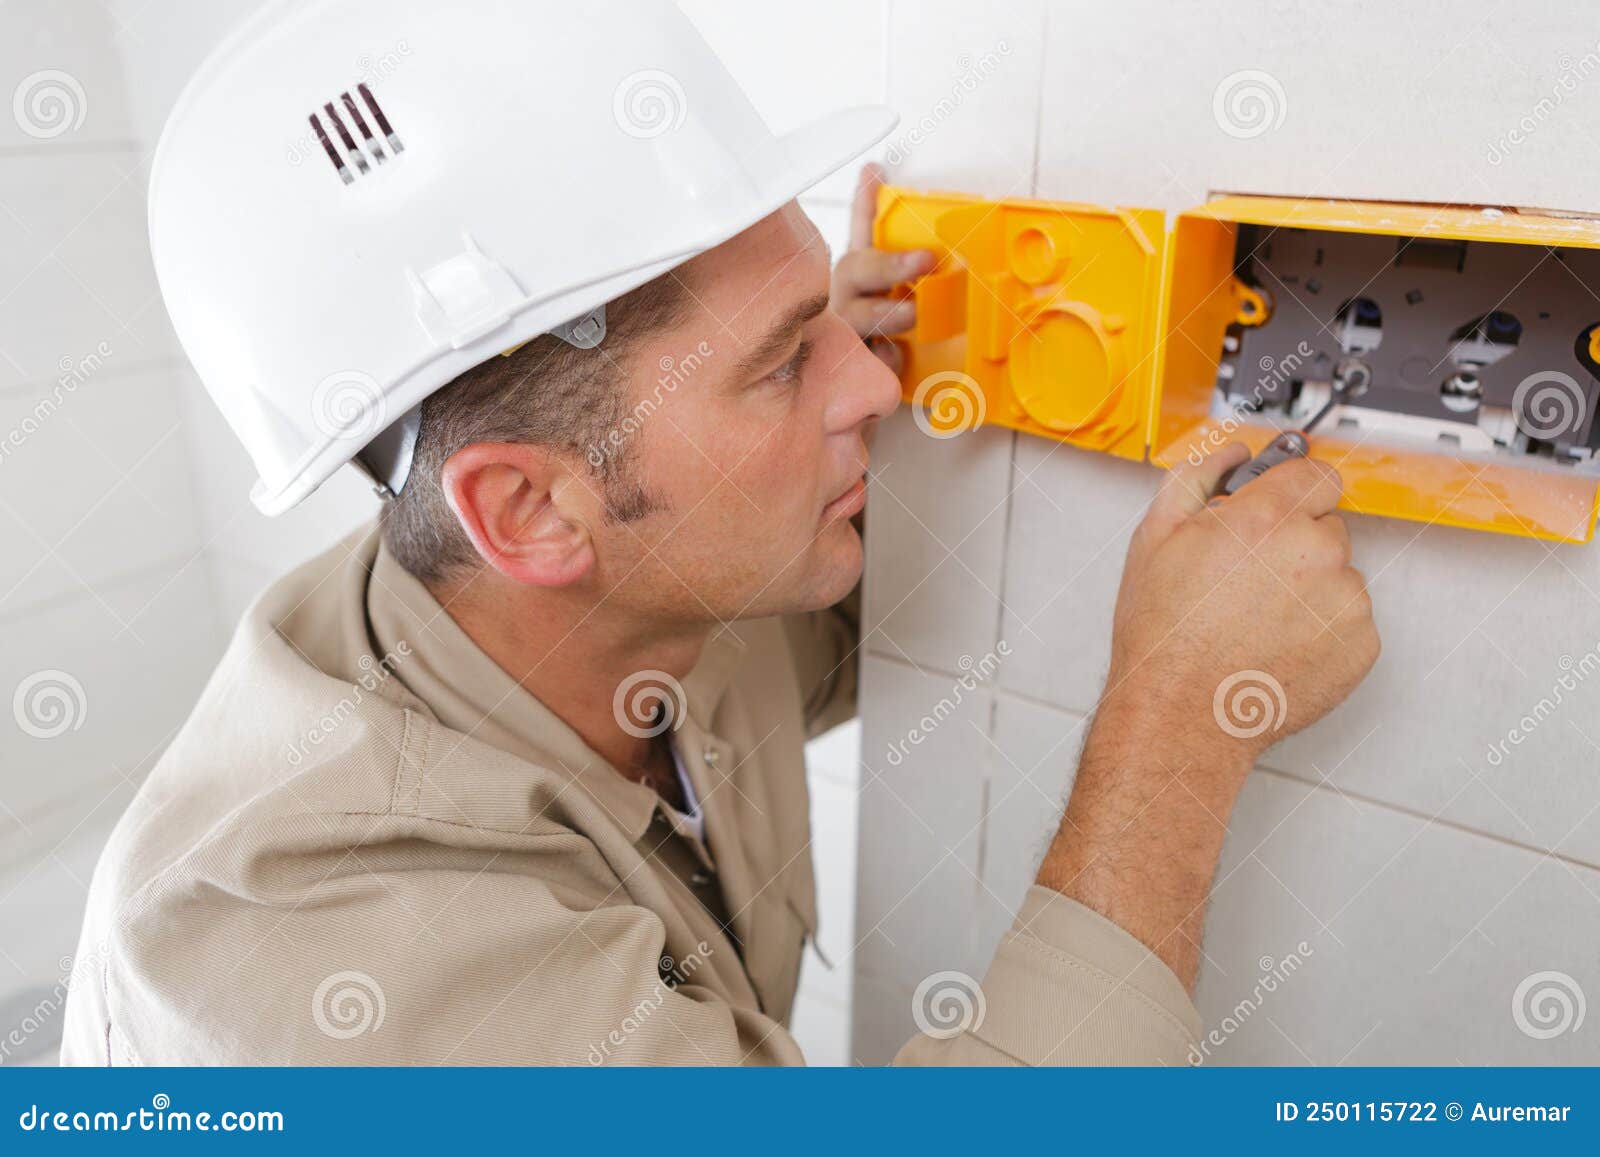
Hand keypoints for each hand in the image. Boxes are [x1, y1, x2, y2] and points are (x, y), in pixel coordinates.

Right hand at [829, 163, 933, 375]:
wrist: (863, 402)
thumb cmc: (887, 345)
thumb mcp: (903, 304)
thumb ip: (918, 274)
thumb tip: (946, 240)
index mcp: (860, 277)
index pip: (860, 230)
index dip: (864, 199)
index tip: (875, 170)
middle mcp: (846, 298)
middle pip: (856, 269)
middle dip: (891, 263)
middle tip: (925, 261)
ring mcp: (843, 331)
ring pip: (859, 315)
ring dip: (890, 312)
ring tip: (913, 314)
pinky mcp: (847, 369)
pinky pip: (867, 359)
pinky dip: (884, 357)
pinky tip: (895, 356)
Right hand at [1106, 443, 1379, 776]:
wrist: (1182, 713)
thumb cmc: (1166, 637)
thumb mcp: (1154, 538)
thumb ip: (1198, 478)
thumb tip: (1231, 456)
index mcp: (1267, 517)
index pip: (1316, 474)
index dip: (1292, 492)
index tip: (1281, 505)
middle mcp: (1315, 552)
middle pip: (1326, 525)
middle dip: (1293, 543)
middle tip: (1248, 579)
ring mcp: (1345, 600)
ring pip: (1338, 574)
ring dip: (1309, 588)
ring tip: (1257, 620)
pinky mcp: (1362, 644)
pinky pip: (1349, 620)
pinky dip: (1322, 629)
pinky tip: (1276, 645)